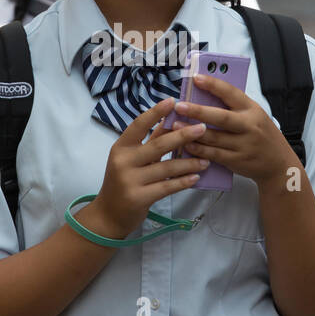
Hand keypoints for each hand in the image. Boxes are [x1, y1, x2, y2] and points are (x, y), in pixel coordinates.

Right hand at [89, 98, 209, 240]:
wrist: (109, 214)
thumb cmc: (123, 181)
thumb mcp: (131, 159)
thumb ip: (149, 142)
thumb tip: (171, 120)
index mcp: (121, 147)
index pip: (138, 125)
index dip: (155, 112)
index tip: (173, 101)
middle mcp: (124, 161)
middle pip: (158, 145)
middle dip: (183, 135)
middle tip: (202, 128)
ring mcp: (130, 180)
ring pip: (166, 167)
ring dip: (189, 162)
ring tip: (205, 160)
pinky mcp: (139, 198)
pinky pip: (167, 187)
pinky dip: (183, 181)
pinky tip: (196, 177)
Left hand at [175, 73, 294, 186]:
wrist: (278, 164)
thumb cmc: (262, 135)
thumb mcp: (255, 115)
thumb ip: (235, 107)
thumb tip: (205, 94)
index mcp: (252, 110)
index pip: (232, 93)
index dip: (213, 85)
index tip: (196, 78)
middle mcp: (249, 126)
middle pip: (221, 117)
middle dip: (198, 111)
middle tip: (179, 106)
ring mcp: (243, 145)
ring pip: (214, 137)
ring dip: (192, 131)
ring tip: (176, 124)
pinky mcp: (237, 161)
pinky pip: (214, 154)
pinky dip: (198, 149)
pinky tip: (186, 143)